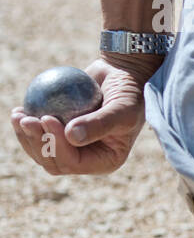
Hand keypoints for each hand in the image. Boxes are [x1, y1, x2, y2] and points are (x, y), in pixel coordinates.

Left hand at [10, 58, 149, 174]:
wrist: (122, 75)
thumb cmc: (130, 91)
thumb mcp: (123, 107)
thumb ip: (100, 123)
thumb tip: (71, 136)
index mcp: (105, 160)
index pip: (74, 163)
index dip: (56, 145)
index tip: (48, 118)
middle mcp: (88, 157)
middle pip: (53, 161)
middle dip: (36, 142)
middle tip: (26, 119)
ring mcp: (73, 146)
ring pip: (41, 151)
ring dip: (25, 135)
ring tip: (18, 115)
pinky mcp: (61, 131)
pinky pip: (38, 134)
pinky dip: (26, 125)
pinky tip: (18, 111)